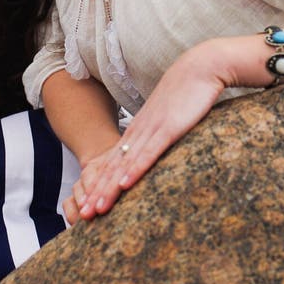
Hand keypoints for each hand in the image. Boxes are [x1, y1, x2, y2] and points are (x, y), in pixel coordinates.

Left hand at [70, 42, 227, 219]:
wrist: (200, 67)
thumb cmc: (188, 91)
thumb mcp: (170, 114)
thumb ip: (161, 130)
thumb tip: (159, 145)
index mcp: (140, 127)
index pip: (114, 160)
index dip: (100, 183)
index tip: (89, 203)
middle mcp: (141, 129)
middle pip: (113, 165)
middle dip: (97, 191)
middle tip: (83, 216)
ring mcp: (152, 128)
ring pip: (125, 163)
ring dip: (109, 187)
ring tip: (96, 208)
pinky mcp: (168, 127)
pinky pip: (148, 152)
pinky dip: (134, 168)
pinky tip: (124, 184)